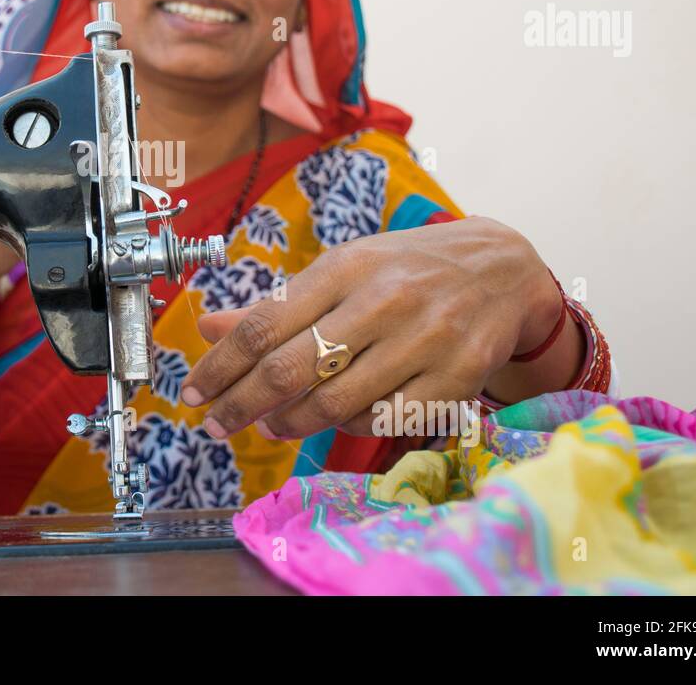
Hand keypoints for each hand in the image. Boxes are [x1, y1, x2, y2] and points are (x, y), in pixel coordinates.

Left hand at [181, 216, 564, 439]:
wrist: (500, 269)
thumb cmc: (406, 269)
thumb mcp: (341, 270)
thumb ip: (277, 304)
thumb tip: (210, 328)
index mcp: (344, 268)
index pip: (264, 324)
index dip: (221, 365)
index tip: (195, 391)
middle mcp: (382, 301)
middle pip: (290, 369)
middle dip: (241, 405)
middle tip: (216, 425)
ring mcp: (422, 341)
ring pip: (334, 403)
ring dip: (289, 423)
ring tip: (268, 425)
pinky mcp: (454, 379)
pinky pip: (382, 420)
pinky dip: (347, 427)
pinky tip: (331, 421)